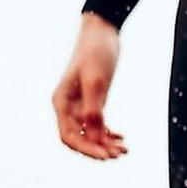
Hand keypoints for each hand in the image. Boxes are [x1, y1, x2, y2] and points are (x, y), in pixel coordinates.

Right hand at [51, 13, 127, 159]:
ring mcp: (80, 104)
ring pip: (90, 134)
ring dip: (106, 144)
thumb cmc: (95, 52)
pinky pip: (98, 125)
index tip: (106, 156)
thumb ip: (93, 109)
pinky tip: (121, 138)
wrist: (102, 32)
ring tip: (124, 149)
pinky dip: (109, 134)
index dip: (87, 149)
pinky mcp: (93, 101)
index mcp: (61, 102)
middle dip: (98, 149)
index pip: (70, 136)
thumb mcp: (96, 81)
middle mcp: (68, 107)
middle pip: (80, 139)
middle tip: (119, 154)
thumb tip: (94, 136)